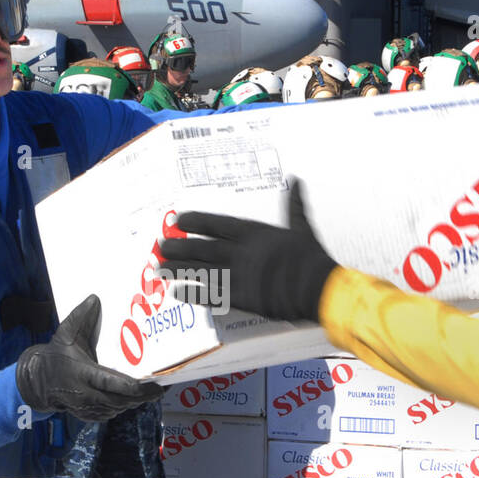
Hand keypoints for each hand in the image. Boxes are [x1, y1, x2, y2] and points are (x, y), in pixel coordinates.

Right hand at [16, 295, 163, 421]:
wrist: (38, 381)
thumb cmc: (57, 355)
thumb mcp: (65, 333)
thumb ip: (80, 316)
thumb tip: (95, 298)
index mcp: (83, 373)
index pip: (114, 384)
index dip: (137, 388)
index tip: (155, 385)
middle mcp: (86, 394)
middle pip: (121, 400)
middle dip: (142, 396)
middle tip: (158, 389)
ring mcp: (87, 408)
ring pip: (118, 408)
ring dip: (134, 402)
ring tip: (150, 392)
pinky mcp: (87, 415)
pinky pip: (111, 413)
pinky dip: (122, 406)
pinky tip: (133, 398)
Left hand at [158, 181, 337, 322]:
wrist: (319, 288)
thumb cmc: (311, 258)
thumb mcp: (301, 227)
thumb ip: (293, 205)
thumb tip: (296, 179)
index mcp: (253, 233)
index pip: (217, 224)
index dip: (196, 221)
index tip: (178, 220)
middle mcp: (240, 252)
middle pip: (201, 247)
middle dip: (179, 247)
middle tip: (160, 246)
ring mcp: (238, 275)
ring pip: (200, 271)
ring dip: (178, 270)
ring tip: (159, 269)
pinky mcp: (240, 298)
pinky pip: (210, 295)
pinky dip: (192, 294)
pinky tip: (177, 292)